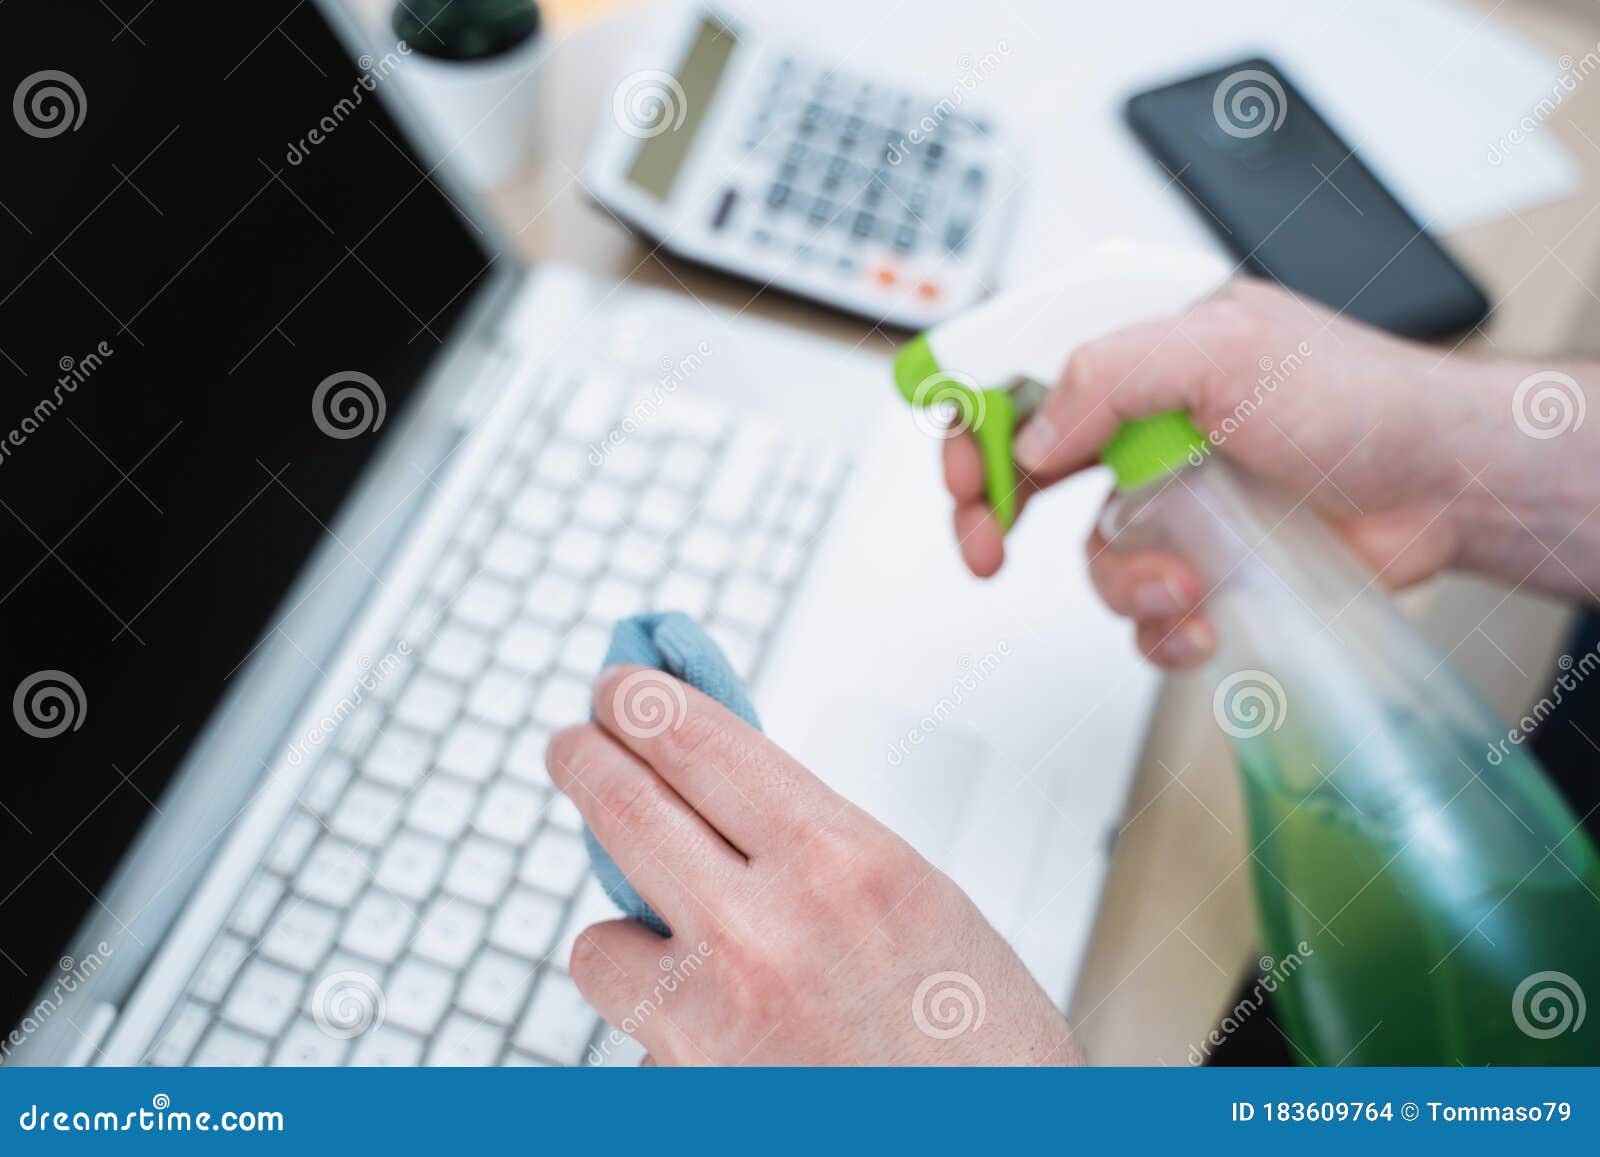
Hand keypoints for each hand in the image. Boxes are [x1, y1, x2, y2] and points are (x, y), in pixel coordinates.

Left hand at [547, 665, 1082, 1065]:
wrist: (997, 1151)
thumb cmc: (983, 1045)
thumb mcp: (914, 900)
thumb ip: (811, 844)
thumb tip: (717, 795)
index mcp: (842, 859)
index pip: (697, 741)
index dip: (641, 702)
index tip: (620, 689)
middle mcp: (767, 929)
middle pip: (621, 807)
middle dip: (584, 760)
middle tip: (574, 745)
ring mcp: (717, 1017)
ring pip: (599, 941)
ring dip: (624, 932)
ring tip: (673, 940)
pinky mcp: (687, 1089)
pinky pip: (637, 1037)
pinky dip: (662, 1029)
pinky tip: (718, 1035)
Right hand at [943, 277, 1599, 666]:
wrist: (1443, 486)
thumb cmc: (1360, 397)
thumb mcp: (1229, 350)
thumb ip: (1112, 374)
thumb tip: (1033, 436)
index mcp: (1138, 348)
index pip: (1016, 372)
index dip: (971, 420)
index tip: (963, 472)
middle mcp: (1140, 419)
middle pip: (1020, 466)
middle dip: (991, 513)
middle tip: (986, 546)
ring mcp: (1167, 492)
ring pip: (1085, 552)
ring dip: (1122, 581)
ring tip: (1185, 583)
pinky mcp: (1198, 557)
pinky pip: (1140, 606)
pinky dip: (1160, 624)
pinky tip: (1202, 615)